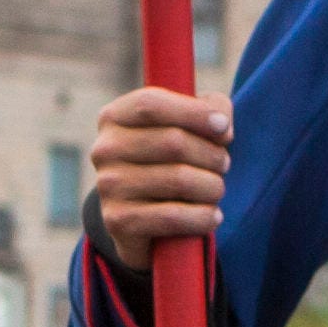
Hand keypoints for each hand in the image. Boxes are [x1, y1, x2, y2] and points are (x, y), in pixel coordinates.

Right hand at [83, 86, 235, 261]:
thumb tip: (221, 125)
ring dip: (212, 187)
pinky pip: (173, 216)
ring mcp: (108, 187)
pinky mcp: (118, 221)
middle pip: (173, 142)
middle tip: (223, 165)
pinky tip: (211, 216)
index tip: (223, 126)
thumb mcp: (189, 125)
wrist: (144, 219)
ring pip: (179, 179)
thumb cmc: (172, 161)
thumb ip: (211, 108)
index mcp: (115, 117)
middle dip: (212, 155)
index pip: (151, 105)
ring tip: (216, 190)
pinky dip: (203, 217)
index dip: (193, 113)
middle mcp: (105, 150)